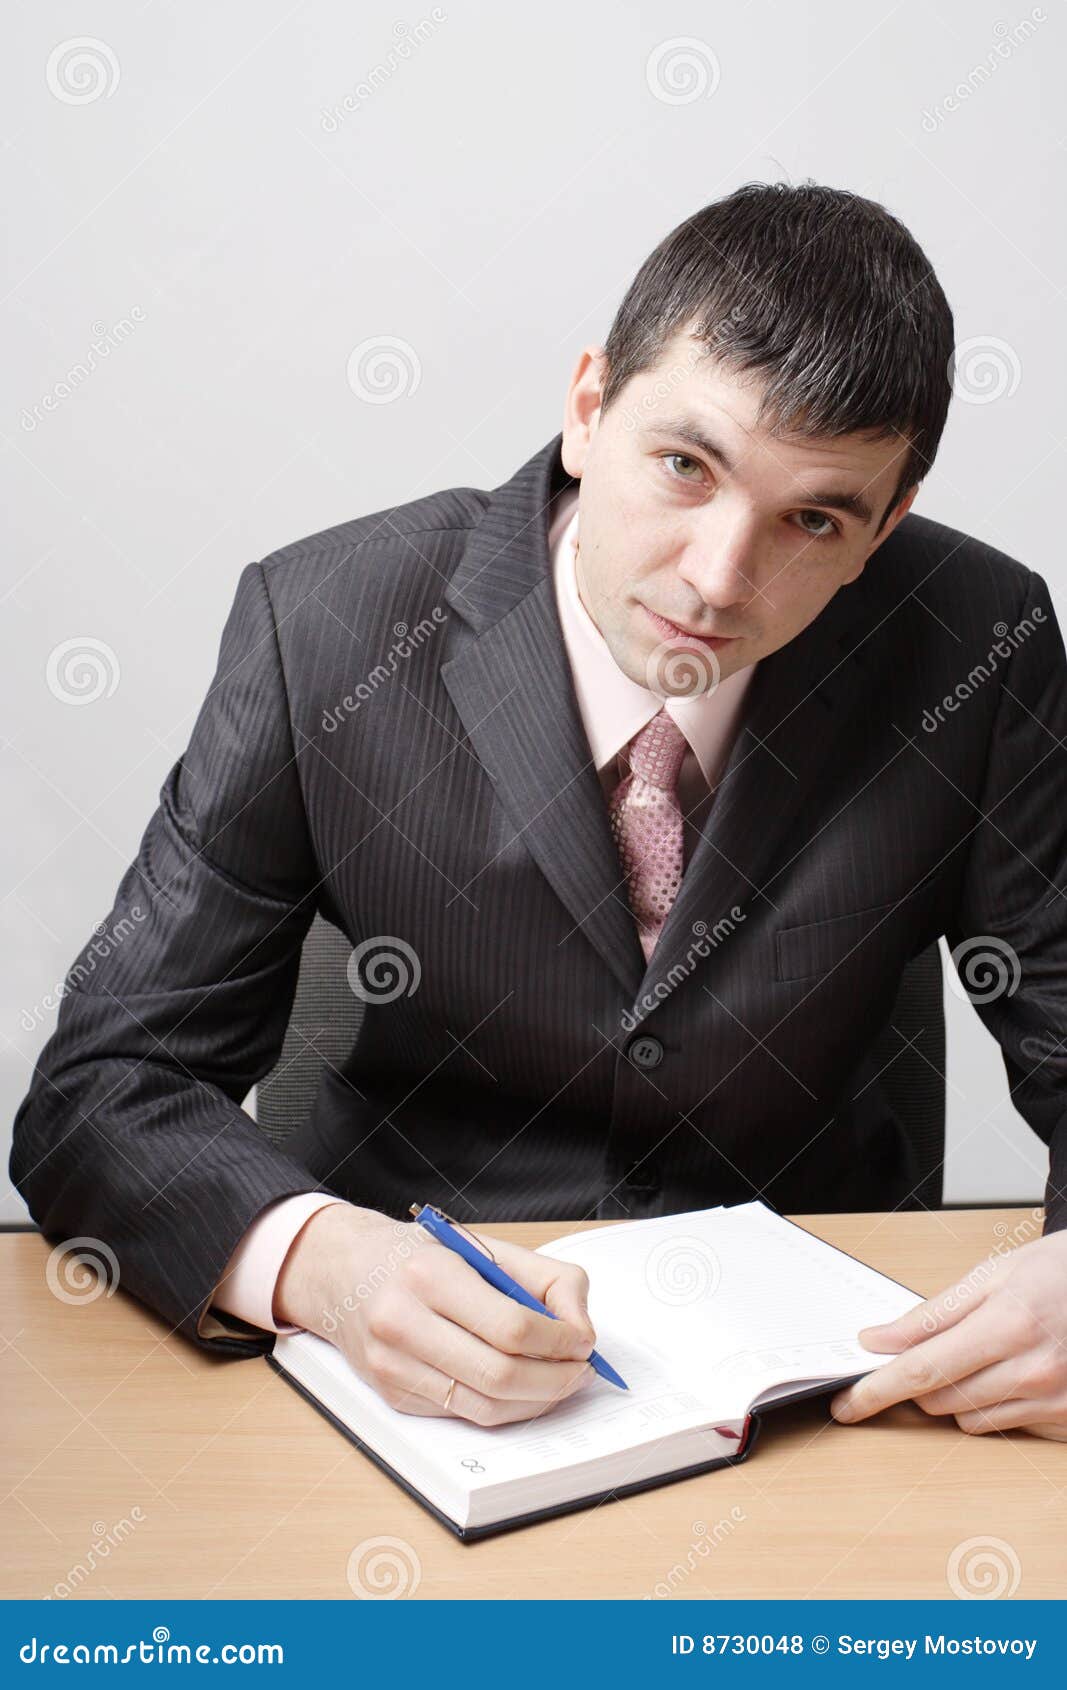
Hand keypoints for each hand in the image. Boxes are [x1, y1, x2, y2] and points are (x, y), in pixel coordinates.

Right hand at [274, 1202, 596, 1425]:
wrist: (341, 1272)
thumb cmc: (416, 1257)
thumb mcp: (481, 1245)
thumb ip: (545, 1278)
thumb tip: (581, 1328)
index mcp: (430, 1275)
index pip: (512, 1327)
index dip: (561, 1342)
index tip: (584, 1342)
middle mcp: (404, 1322)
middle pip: (501, 1375)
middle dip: (556, 1381)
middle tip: (581, 1370)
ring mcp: (394, 1366)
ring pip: (486, 1408)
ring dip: (536, 1401)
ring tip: (560, 1382)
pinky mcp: (393, 1396)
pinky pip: (464, 1414)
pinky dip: (504, 1407)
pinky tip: (521, 1387)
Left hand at [830, 1229, 1066, 1438]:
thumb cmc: (1056, 1271)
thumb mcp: (991, 1275)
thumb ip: (931, 1314)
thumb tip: (879, 1340)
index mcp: (1007, 1324)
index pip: (922, 1370)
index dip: (876, 1391)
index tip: (847, 1404)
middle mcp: (1033, 1370)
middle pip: (940, 1400)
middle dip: (919, 1381)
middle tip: (933, 1350)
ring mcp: (1054, 1400)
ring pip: (968, 1420)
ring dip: (957, 1394)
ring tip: (986, 1353)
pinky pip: (1005, 1426)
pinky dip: (993, 1405)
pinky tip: (1013, 1372)